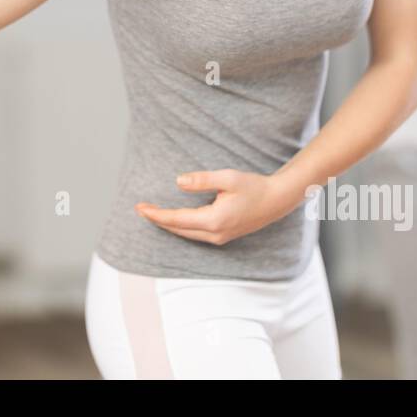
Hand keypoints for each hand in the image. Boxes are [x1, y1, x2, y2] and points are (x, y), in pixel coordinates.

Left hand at [135, 169, 286, 244]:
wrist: (276, 200)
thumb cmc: (254, 187)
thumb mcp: (228, 178)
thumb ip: (202, 180)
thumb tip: (178, 182)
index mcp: (214, 220)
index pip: (177, 219)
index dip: (156, 214)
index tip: (140, 208)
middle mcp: (215, 234)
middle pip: (178, 230)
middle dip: (158, 220)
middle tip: (140, 209)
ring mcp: (219, 238)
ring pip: (186, 234)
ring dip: (168, 224)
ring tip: (152, 214)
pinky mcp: (223, 236)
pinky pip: (195, 235)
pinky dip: (181, 227)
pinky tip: (174, 220)